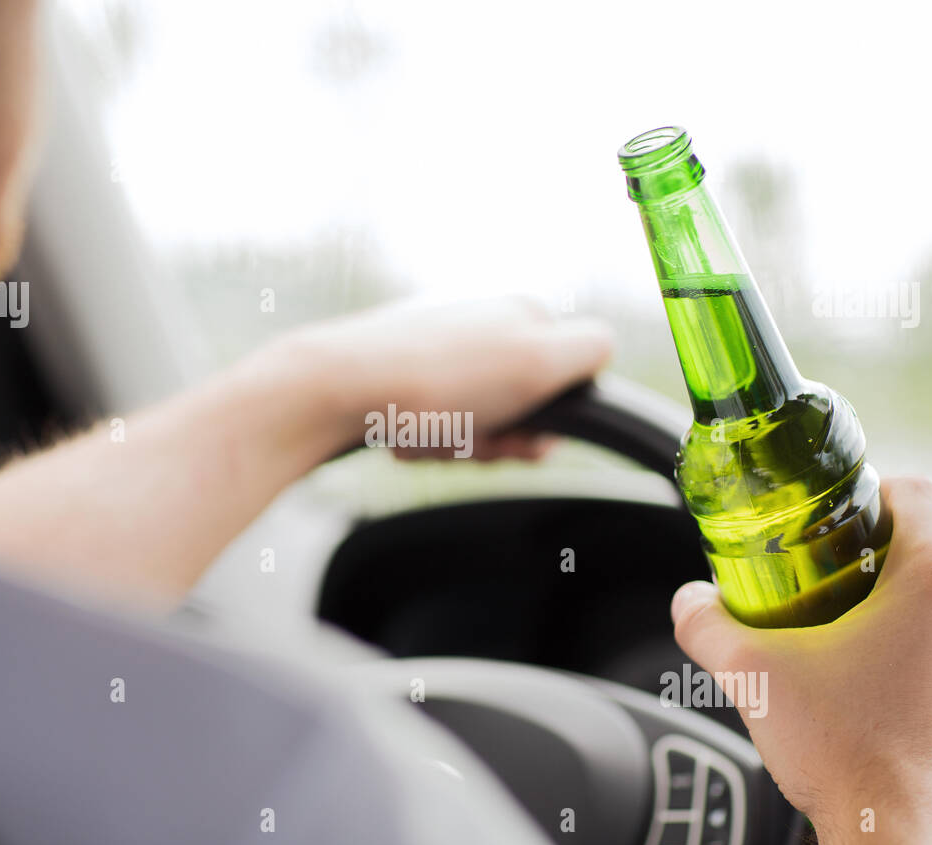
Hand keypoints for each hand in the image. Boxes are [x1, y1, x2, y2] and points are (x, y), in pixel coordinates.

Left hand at [270, 296, 613, 460]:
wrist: (331, 389)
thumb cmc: (431, 382)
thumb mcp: (536, 362)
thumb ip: (589, 350)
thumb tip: (601, 352)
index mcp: (521, 314)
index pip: (570, 381)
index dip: (550, 417)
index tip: (521, 433)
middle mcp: (484, 324)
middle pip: (520, 408)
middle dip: (498, 437)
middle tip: (466, 437)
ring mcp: (441, 348)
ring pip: (476, 423)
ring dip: (458, 444)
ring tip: (425, 437)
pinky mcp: (400, 375)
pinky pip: (432, 427)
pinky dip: (422, 442)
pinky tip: (400, 438)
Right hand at [669, 476, 931, 844]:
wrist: (900, 839)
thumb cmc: (845, 756)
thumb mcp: (752, 673)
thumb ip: (705, 623)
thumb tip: (689, 601)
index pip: (914, 490)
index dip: (869, 490)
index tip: (839, 516)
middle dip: (877, 564)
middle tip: (826, 592)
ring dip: (911, 616)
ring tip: (857, 650)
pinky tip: (891, 694)